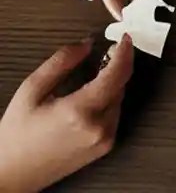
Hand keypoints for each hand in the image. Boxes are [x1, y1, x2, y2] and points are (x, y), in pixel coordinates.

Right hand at [0, 35, 134, 192]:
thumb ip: (61, 63)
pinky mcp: (105, 147)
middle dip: (117, 66)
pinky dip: (108, 101)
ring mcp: (105, 139)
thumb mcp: (31, 91)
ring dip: (112, 84)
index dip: (124, 52)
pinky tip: (90, 98)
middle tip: (108, 52)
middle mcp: (98, 127)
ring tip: (95, 76)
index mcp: (79, 111)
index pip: (116, 74)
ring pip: (119, 100)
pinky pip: (115, 115)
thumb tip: (87, 44)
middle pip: (121, 86)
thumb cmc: (16, 134)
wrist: (13, 173)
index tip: (125, 38)